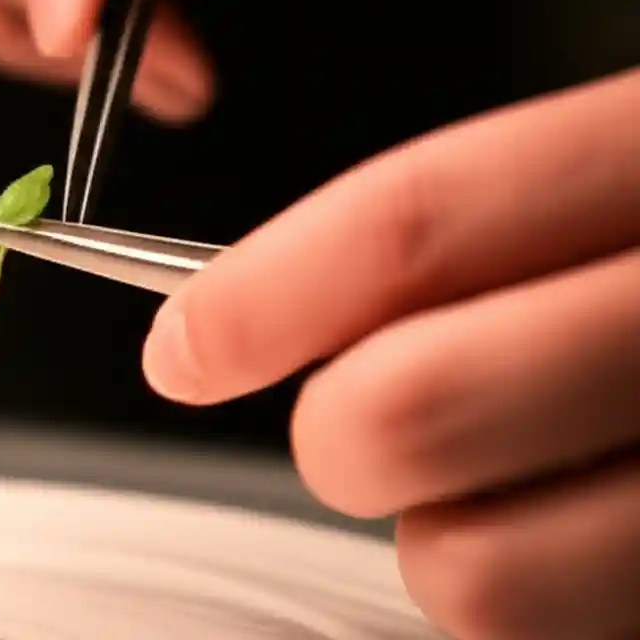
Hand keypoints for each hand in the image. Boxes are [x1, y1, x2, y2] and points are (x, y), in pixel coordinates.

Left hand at [143, 67, 639, 638]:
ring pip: (471, 574)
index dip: (265, 290)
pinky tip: (578, 535)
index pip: (424, 221)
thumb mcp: (614, 190)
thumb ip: (466, 239)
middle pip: (407, 411)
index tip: (188, 342)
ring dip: (442, 539)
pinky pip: (555, 636)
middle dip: (335, 431)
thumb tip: (253, 308)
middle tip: (355, 418)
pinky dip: (529, 597)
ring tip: (509, 490)